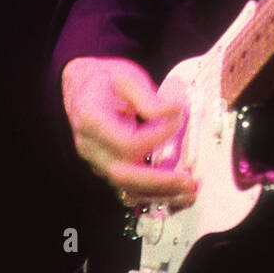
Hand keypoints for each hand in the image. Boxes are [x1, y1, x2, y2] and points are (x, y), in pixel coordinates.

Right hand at [61, 56, 197, 209]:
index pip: (128, 141)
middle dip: (159, 182)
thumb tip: (176, 110)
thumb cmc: (106, 81)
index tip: (180, 118)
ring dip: (160, 194)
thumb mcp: (126, 77)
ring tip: (189, 192)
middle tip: (189, 181)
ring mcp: (98, 162)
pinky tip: (176, 193)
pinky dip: (153, 194)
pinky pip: (129, 189)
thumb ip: (149, 97)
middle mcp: (91, 148)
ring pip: (127, 189)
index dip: (158, 135)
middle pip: (123, 175)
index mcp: (92, 121)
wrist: (84, 89)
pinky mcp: (109, 169)